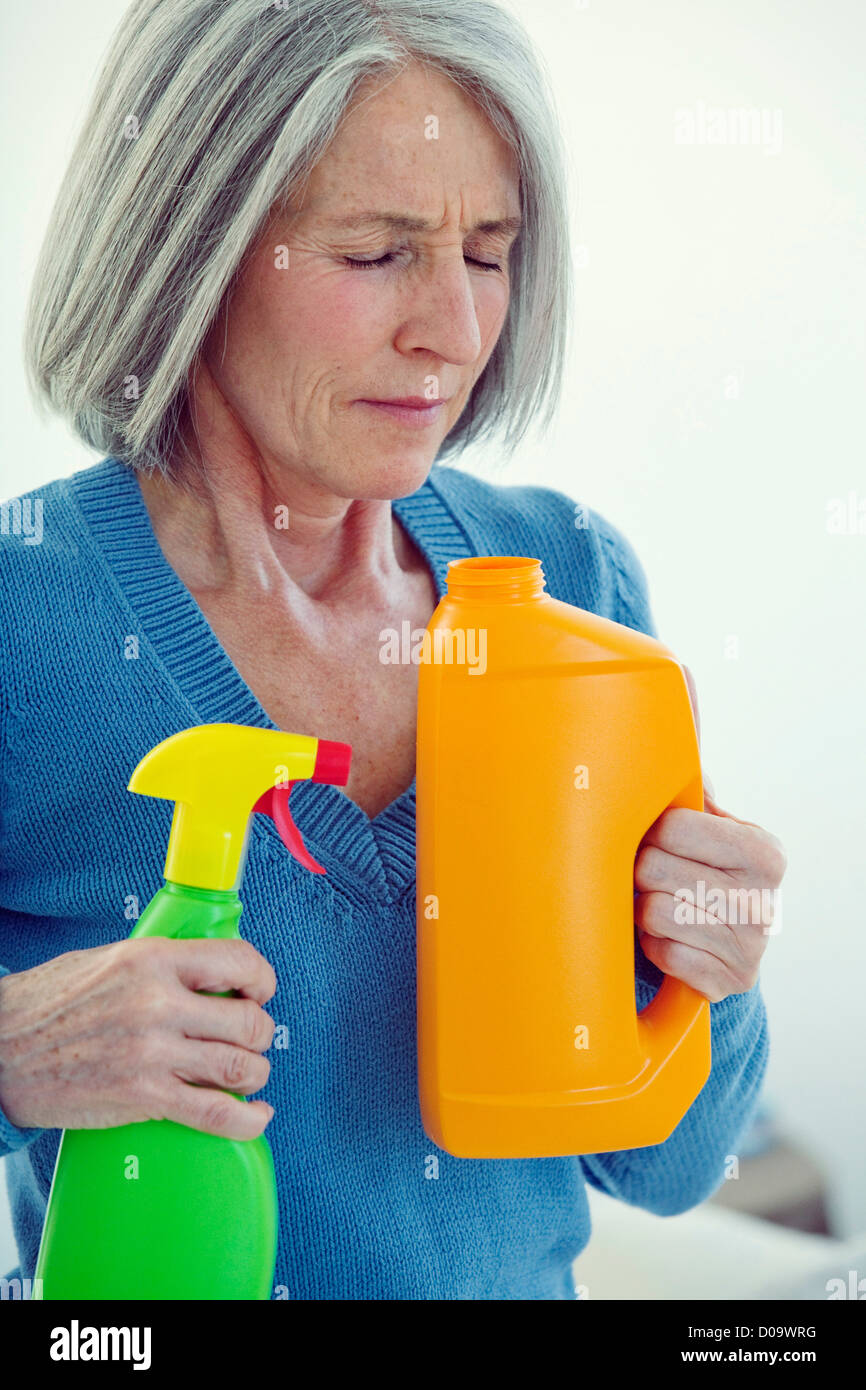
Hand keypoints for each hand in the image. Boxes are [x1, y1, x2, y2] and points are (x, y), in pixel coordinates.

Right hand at [0, 937, 276, 1138]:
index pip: (239, 962)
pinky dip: (248, 1119)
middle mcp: (158, 1003)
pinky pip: (217, 1113)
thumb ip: (163, 965)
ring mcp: (153, 1053)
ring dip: (255, 1073)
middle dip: (260, 1033)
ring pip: (242, 1067)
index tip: (260, 992)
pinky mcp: (143, 1096)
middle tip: (249, 1038)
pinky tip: (256, 1113)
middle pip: (249, 1022)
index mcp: (153, 960)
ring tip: (246, 1072)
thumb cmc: (48, 1003)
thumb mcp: (111, 959)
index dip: (262, 980)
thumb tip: (210, 972)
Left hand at [633, 665, 786, 1002]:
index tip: (656, 836)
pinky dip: (655, 951)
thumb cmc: (692, 863)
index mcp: (763, 849)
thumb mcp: (696, 814)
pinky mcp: (730, 986)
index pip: (676, 827)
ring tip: (658, 905)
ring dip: (643, 912)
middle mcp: (768, 900)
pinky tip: (667, 941)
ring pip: (654, 915)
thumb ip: (686, 762)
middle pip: (656, 871)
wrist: (714, 940)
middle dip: (642, 873)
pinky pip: (664, 958)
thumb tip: (682, 677)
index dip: (651, 831)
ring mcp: (754, 948)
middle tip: (649, 875)